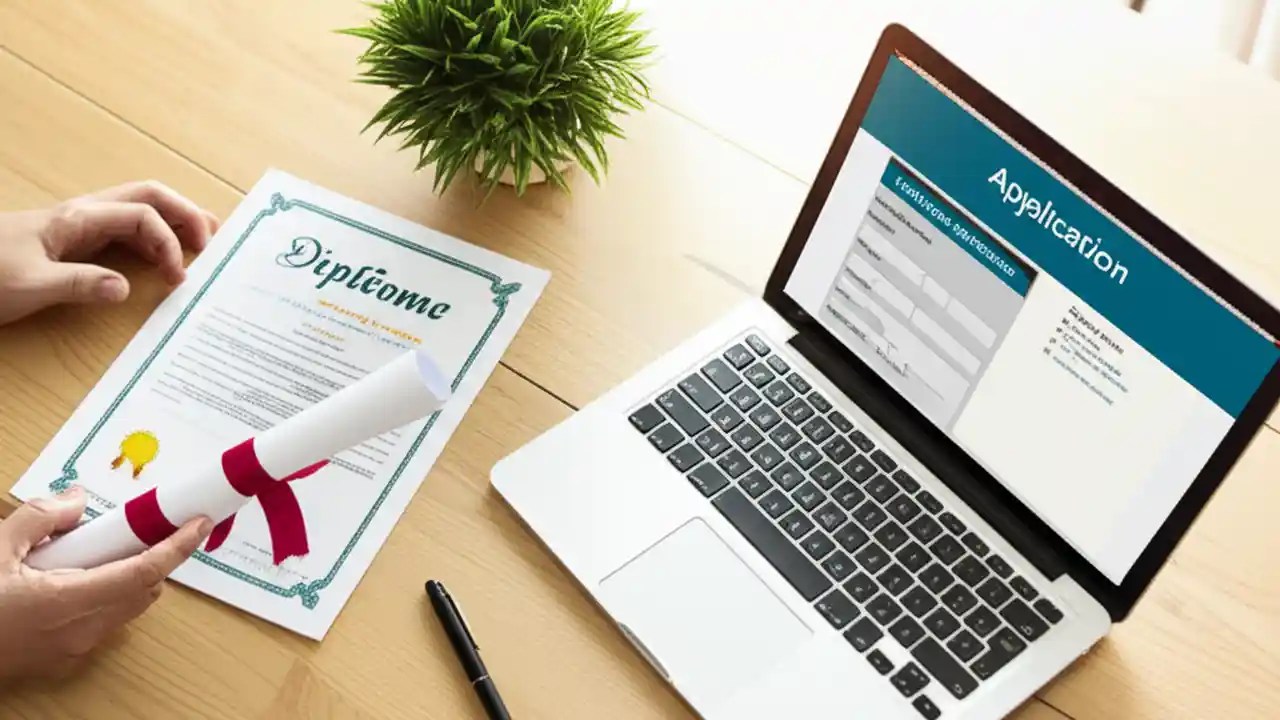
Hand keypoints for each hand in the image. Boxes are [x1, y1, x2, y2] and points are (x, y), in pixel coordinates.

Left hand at [0, 181, 218, 324]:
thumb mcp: (30, 285)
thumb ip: (80, 284)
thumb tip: (125, 289)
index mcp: (78, 218)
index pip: (143, 216)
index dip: (168, 244)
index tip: (176, 279)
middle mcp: (85, 214)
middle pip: (149, 197)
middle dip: (185, 214)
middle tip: (212, 241)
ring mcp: (81, 226)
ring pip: (140, 210)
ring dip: (173, 223)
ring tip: (201, 244)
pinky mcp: (75, 241)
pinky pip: (126, 231)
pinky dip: (153, 239)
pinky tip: (161, 259)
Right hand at [0, 487, 211, 679]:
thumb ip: (40, 519)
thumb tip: (75, 501)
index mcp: (72, 601)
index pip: (146, 571)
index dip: (179, 546)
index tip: (200, 523)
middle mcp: (84, 630)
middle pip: (144, 590)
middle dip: (153, 558)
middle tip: (142, 529)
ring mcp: (75, 648)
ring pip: (124, 607)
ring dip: (125, 578)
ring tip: (93, 552)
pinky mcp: (63, 657)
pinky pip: (100, 622)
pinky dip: (102, 596)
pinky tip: (69, 578)